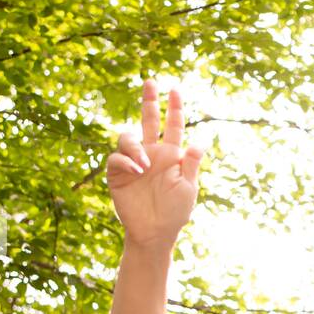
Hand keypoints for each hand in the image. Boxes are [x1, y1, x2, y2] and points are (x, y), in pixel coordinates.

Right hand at [106, 78, 203, 252]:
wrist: (155, 232)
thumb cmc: (175, 212)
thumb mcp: (188, 188)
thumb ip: (190, 165)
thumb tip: (197, 142)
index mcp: (171, 155)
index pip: (174, 126)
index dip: (174, 108)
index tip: (175, 89)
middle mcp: (152, 154)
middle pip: (149, 121)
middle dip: (149, 101)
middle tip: (150, 81)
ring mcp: (134, 163)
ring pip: (128, 137)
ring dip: (135, 146)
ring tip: (144, 166)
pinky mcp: (118, 174)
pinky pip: (116, 158)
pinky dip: (126, 161)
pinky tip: (136, 171)